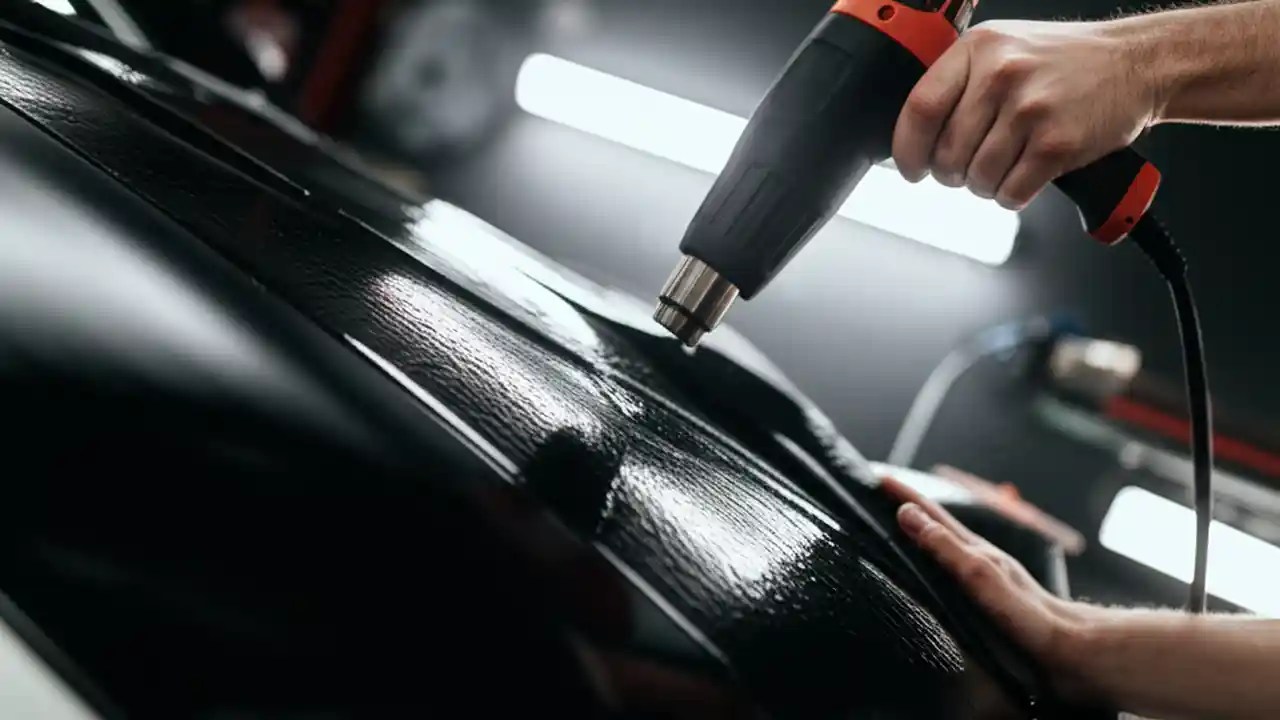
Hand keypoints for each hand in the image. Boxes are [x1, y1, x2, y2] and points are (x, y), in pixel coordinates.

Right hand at [880, 476, 1098, 701]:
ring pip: (944, 546)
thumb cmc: (1024, 614)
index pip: (930, 513)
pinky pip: (951, 570)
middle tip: (882, 494)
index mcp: (974, 549)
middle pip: (936, 524)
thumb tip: (908, 514)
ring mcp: (984, 578)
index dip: (903, 495)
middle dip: (907, 507)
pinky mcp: (987, 600)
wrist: (1066, 648)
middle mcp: (978, 559)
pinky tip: (933, 570)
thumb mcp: (978, 574)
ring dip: (920, 532)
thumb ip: (943, 545)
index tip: (878, 477)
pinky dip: (934, 560)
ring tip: (899, 524)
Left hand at [891, 19, 1160, 209]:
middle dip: (953, 174)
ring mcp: (1030, 109)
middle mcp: (1001, 75)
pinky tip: (1026, 176)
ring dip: (985, 186)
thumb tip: (915, 136)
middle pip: (946, 153)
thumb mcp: (1004, 49)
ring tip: (1006, 166)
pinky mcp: (1057, 143)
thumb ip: (960, 82)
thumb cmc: (1066, 62)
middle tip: (971, 168)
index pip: (920, 109)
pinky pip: (1011, 192)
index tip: (912, 169)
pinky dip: (1012, 195)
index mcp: (978, 49)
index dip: (908, 150)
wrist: (1137, 62)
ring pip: (977, 178)